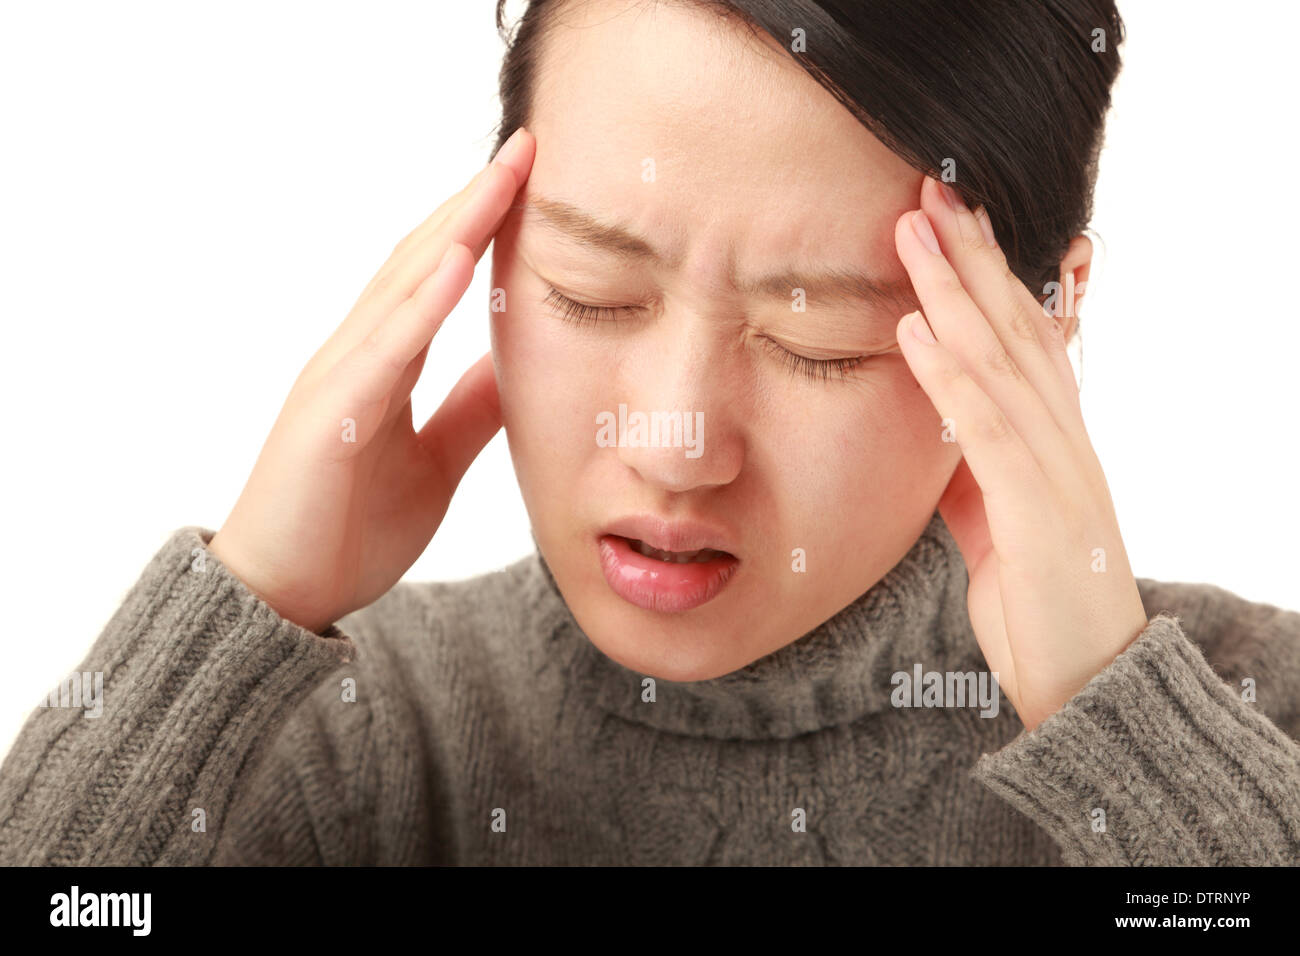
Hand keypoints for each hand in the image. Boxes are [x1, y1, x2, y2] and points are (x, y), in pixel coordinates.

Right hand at [209, 128, 536, 633]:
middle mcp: (356, 355)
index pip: (438, 274)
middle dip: (474, 202)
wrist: (286, 597)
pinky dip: (420, 304)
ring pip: (399, 288)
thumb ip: (467, 411)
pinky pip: (381, 350)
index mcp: (382, 362)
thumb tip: (513, 367)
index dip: (483, 223)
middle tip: (527, 147)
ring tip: (502, 178)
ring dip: (453, 230)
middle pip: (420, 260)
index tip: (533, 179)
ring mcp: (336, 380)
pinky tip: (458, 263)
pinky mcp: (328, 418)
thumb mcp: (435, 462)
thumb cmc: (349, 529)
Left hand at [892, 174, 1149, 731]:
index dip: (985, 275)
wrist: (1089, 685)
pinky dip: (950, 374)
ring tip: (914, 231)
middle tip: (932, 188)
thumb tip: (934, 429)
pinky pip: (988, 428)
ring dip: (954, 291)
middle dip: (972, 256)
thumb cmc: (1042, 604)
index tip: (947, 220)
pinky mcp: (1039, 510)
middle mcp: (1063, 438)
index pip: (1022, 338)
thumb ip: (971, 470)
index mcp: (1053, 439)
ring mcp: (1058, 468)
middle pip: (1017, 327)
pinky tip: (916, 329)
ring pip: (1003, 360)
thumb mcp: (996, 523)